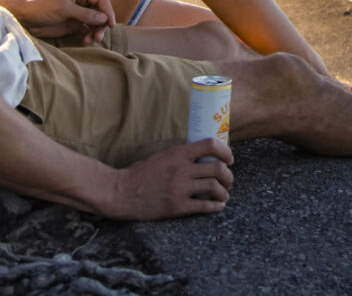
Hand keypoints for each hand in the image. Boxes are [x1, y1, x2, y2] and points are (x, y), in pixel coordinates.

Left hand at [13, 0, 114, 43]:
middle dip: (102, 24)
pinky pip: (88, 30)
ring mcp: (79, 14)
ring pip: (96, 22)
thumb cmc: (43, 8)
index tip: (110, 24)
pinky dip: (89, 36)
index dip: (108, 11)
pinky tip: (84, 41)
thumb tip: (103, 18)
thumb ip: (85, 14)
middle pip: (101, 12)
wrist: (28, 19)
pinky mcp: (75, 24)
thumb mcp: (64, 9)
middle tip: (99, 36)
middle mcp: (82, 1)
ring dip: (96, 31)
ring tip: (91, 40)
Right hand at [107, 140, 234, 218]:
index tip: (229, 159)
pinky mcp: (177, 207)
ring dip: (224, 192)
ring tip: (224, 195)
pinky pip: (204, 206)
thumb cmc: (141, 174)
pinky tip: (217, 206)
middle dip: (228, 176)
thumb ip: (181, 156)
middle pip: (218, 169)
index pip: (210, 145)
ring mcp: (180, 189)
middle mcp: (182, 169)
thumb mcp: (162, 156)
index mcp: (178, 153)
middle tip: (228, 180)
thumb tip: (203, 157)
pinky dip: (216, 206)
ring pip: (214, 188)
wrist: (121, 193)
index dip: (225, 151)